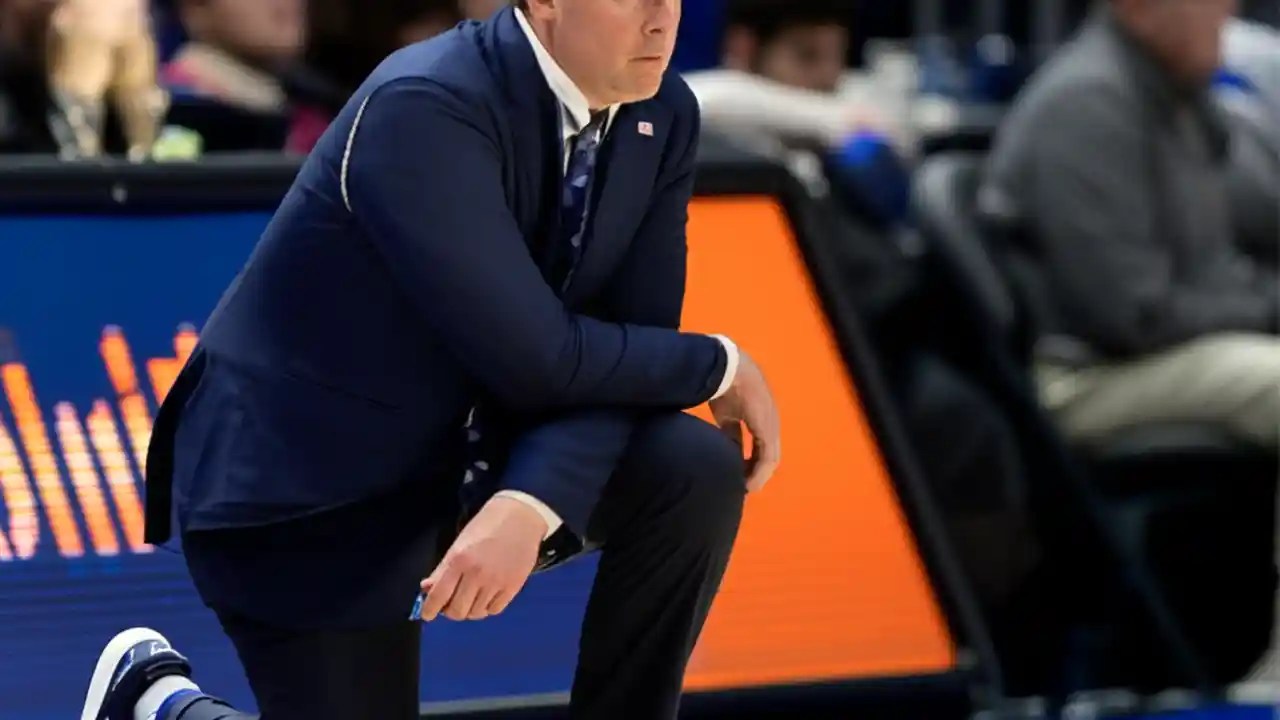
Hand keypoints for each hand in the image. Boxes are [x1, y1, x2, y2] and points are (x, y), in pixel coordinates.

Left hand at [416, 496, 545, 621]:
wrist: (520, 517)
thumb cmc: (486, 527)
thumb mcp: (459, 544)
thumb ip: (442, 569)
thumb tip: (427, 589)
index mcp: (459, 560)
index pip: (439, 595)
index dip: (429, 610)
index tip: (428, 615)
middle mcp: (477, 574)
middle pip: (457, 611)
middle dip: (451, 611)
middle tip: (452, 603)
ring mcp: (496, 582)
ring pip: (476, 613)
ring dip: (470, 609)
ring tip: (472, 597)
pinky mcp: (513, 586)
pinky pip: (494, 610)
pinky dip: (487, 607)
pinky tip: (487, 596)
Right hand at [710, 349, 780, 492]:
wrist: (728, 370)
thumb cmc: (723, 385)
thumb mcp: (725, 414)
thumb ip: (728, 430)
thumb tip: (723, 446)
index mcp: (759, 416)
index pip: (759, 443)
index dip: (749, 459)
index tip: (737, 473)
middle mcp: (770, 422)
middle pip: (767, 453)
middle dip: (755, 470)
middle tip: (743, 486)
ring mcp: (771, 426)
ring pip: (770, 459)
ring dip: (758, 476)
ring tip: (746, 489)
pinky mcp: (768, 430)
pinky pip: (767, 458)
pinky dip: (758, 473)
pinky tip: (749, 484)